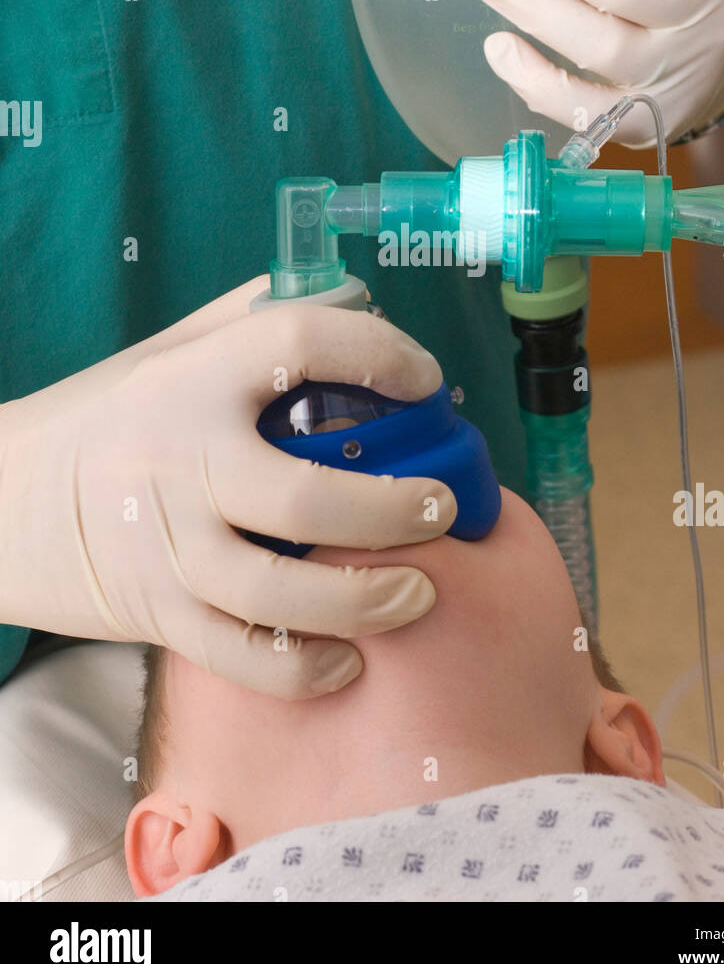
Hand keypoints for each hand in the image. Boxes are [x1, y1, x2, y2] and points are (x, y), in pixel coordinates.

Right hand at [0, 278, 454, 697]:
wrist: (1, 498)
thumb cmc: (104, 418)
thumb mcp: (166, 353)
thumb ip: (249, 323)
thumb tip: (352, 296)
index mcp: (191, 379)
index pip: (300, 341)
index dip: (378, 353)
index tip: (424, 380)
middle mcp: (179, 461)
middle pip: (303, 495)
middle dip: (391, 508)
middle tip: (440, 508)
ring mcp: (166, 546)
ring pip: (278, 591)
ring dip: (363, 598)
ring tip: (420, 592)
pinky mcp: (158, 613)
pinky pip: (241, 654)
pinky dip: (302, 667)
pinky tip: (349, 658)